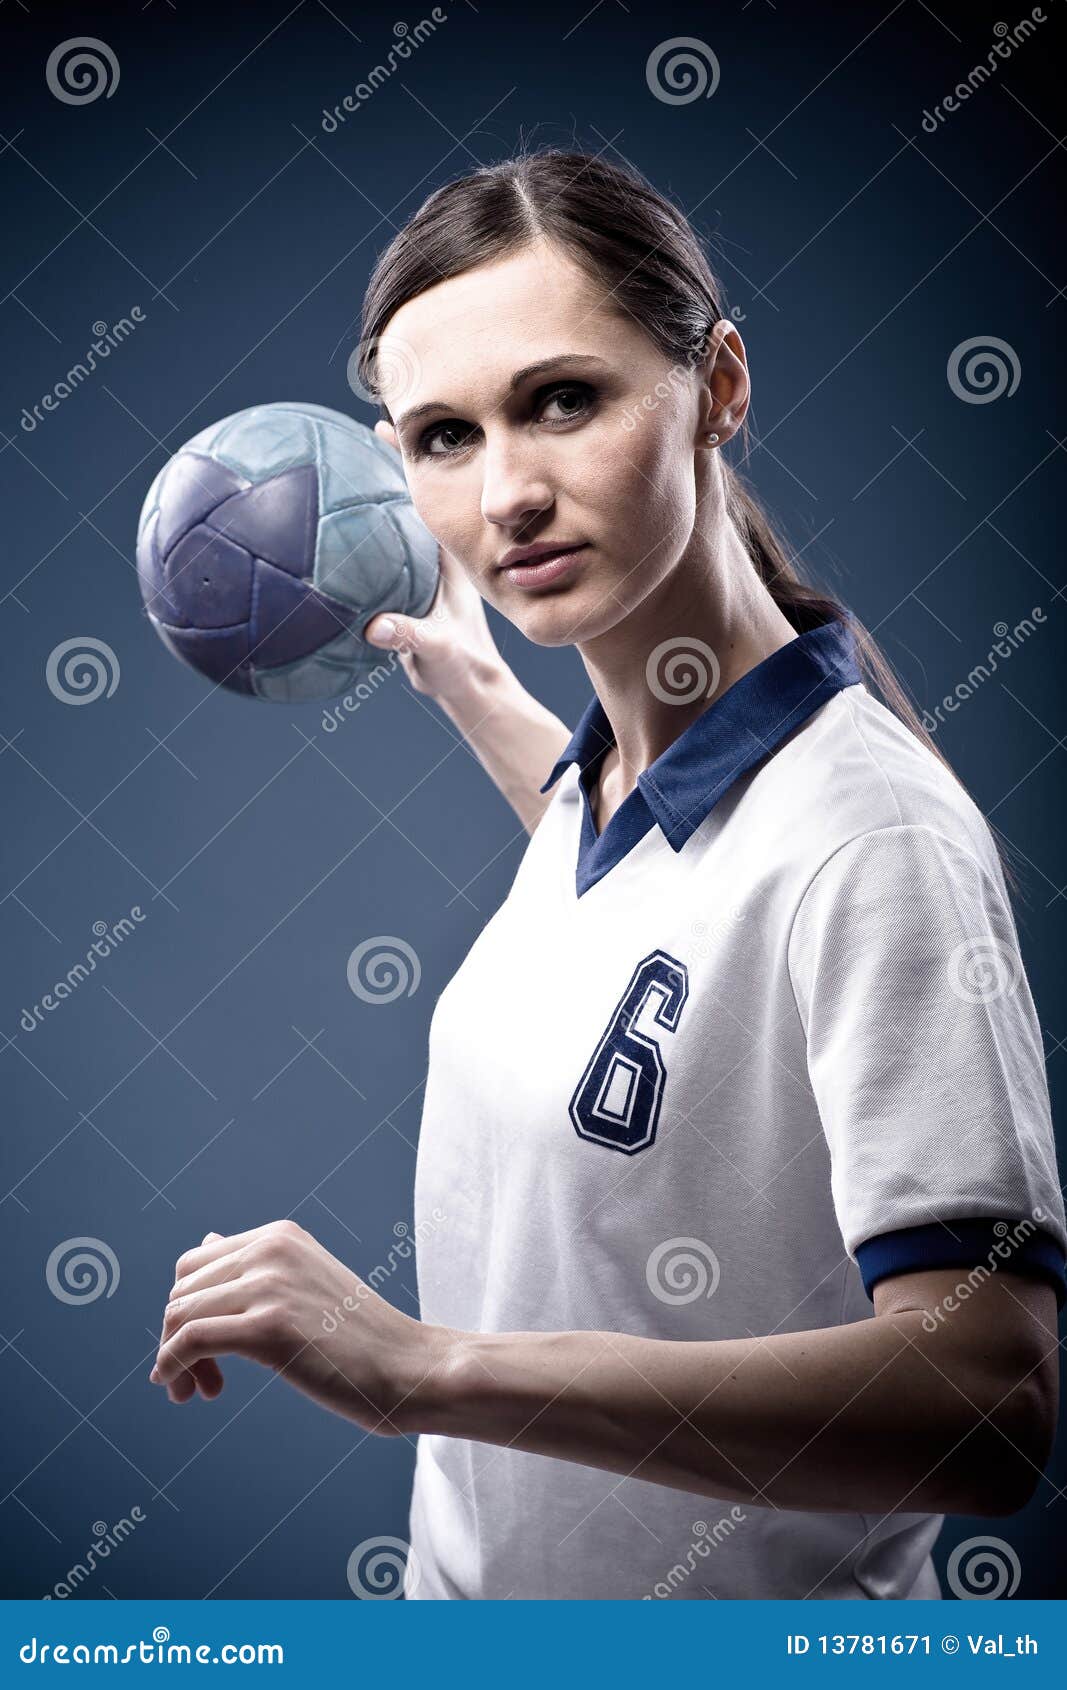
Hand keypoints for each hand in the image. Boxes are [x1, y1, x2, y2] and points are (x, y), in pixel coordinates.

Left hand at [150, 1220, 445, 1434]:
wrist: (411, 1369)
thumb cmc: (361, 1339)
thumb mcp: (304, 1283)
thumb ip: (255, 1263)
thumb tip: (207, 1242)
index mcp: (280, 1236)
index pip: (195, 1265)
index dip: (187, 1310)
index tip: (205, 1353)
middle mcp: (271, 1249)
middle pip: (181, 1290)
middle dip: (177, 1337)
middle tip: (201, 1381)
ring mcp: (270, 1284)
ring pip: (178, 1316)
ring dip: (173, 1360)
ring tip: (197, 1391)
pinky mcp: (269, 1326)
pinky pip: (189, 1341)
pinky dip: (172, 1366)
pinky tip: (181, 1390)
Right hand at [364, 423, 504, 702]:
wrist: (469, 683)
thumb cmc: (459, 665)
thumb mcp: (437, 649)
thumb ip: (410, 637)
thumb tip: (376, 628)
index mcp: (444, 552)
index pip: (427, 491)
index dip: (405, 457)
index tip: (382, 421)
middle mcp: (431, 550)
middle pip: (410, 492)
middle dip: (389, 458)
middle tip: (359, 423)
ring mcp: (418, 564)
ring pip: (394, 517)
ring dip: (372, 489)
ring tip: (338, 459)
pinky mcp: (406, 582)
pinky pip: (378, 548)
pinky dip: (357, 531)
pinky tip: (324, 531)